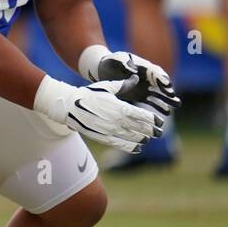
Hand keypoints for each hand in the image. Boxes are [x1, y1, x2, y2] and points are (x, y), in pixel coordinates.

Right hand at [33, 75, 163, 153]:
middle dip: (151, 131)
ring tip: (148, 140)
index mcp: (119, 107)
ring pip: (131, 137)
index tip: (160, 122)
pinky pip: (119, 144)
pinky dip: (130, 147)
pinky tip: (137, 148)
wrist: (67, 105)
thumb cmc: (87, 93)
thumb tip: (135, 78)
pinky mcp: (101, 137)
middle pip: (139, 128)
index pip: (141, 115)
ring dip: (142, 139)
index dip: (152, 120)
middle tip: (159, 133)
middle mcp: (116, 120)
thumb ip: (123, 85)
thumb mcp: (105, 86)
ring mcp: (109, 130)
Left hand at [82, 47, 180, 115]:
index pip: (155, 72)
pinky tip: (167, 113)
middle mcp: (148, 78)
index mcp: (144, 67)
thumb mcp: (116, 58)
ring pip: (160, 94)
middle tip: (173, 96)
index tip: (168, 84)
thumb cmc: (112, 61)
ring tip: (177, 105)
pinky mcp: (141, 96)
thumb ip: (124, 62)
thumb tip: (133, 69)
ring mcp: (146, 88)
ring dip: (168, 100)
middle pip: (161, 84)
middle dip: (167, 90)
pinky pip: (152, 102)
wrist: (104, 70)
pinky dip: (159, 107)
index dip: (162, 78)